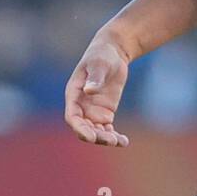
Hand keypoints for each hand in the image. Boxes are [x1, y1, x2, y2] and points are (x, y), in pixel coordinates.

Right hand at [64, 32, 130, 146]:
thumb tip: (89, 90)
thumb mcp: (99, 63)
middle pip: (85, 128)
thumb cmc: (102, 55)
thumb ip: (94, 77)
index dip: (80, 128)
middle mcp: (81, 106)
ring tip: (120, 142)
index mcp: (73, 94)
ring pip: (96, 131)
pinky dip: (114, 136)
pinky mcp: (105, 113)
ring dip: (106, 139)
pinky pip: (107, 129)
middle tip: (111, 140)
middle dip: (96, 136)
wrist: (113, 53)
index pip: (72, 117)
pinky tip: (123, 141)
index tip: (91, 137)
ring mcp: (93, 111)